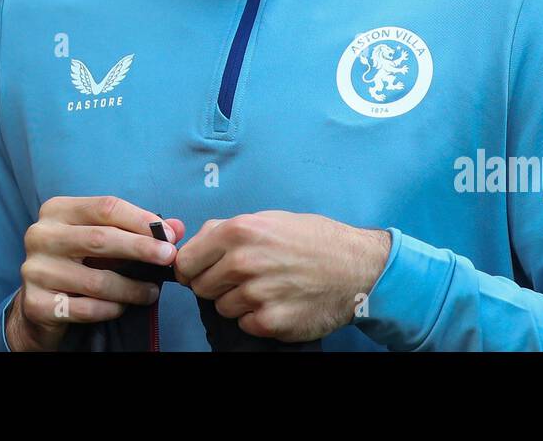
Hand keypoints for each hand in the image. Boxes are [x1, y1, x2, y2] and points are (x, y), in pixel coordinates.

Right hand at [6, 195, 185, 350]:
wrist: (39, 303)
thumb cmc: (78, 262)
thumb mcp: (103, 239)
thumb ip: (138, 230)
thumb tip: (177, 228)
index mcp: (56, 210)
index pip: (105, 207)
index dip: (140, 220)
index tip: (169, 235)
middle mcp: (40, 236)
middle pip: (100, 239)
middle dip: (141, 248)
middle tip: (169, 258)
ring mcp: (35, 270)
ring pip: (96, 280)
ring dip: (132, 288)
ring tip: (152, 291)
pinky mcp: (37, 304)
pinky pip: (86, 308)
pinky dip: (112, 308)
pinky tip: (123, 306)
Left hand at [172, 211, 389, 342]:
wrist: (356, 267)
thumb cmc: (314, 240)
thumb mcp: (269, 219)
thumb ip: (228, 229)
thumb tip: (195, 243)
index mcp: (239, 231)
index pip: (186, 262)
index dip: (192, 268)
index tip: (200, 271)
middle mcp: (243, 262)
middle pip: (200, 287)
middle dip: (216, 284)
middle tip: (242, 277)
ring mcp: (256, 294)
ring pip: (221, 307)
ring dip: (238, 301)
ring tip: (266, 287)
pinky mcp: (270, 322)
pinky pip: (244, 324)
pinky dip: (256, 317)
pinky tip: (278, 301)